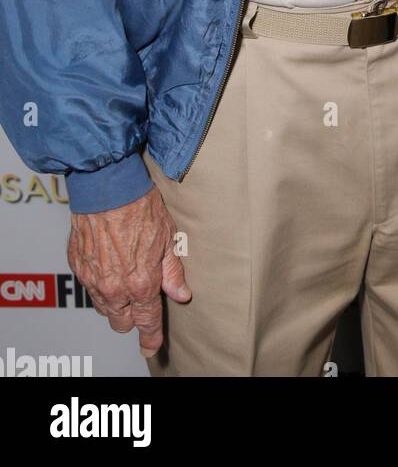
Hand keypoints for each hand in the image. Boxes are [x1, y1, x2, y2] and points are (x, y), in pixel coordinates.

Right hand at [67, 185, 191, 357]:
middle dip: (132, 317)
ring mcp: (93, 279)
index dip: (151, 337)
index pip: (147, 321)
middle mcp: (114, 287)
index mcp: (140, 283)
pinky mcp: (78, 267)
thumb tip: (181, 293)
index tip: (152, 347)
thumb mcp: (168, 238)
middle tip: (141, 304)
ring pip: (104, 309)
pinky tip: (110, 266)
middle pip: (121, 323)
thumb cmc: (140, 206)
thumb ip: (172, 272)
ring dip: (115, 303)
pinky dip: (100, 284)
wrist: (108, 187)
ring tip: (126, 281)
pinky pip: (90, 289)